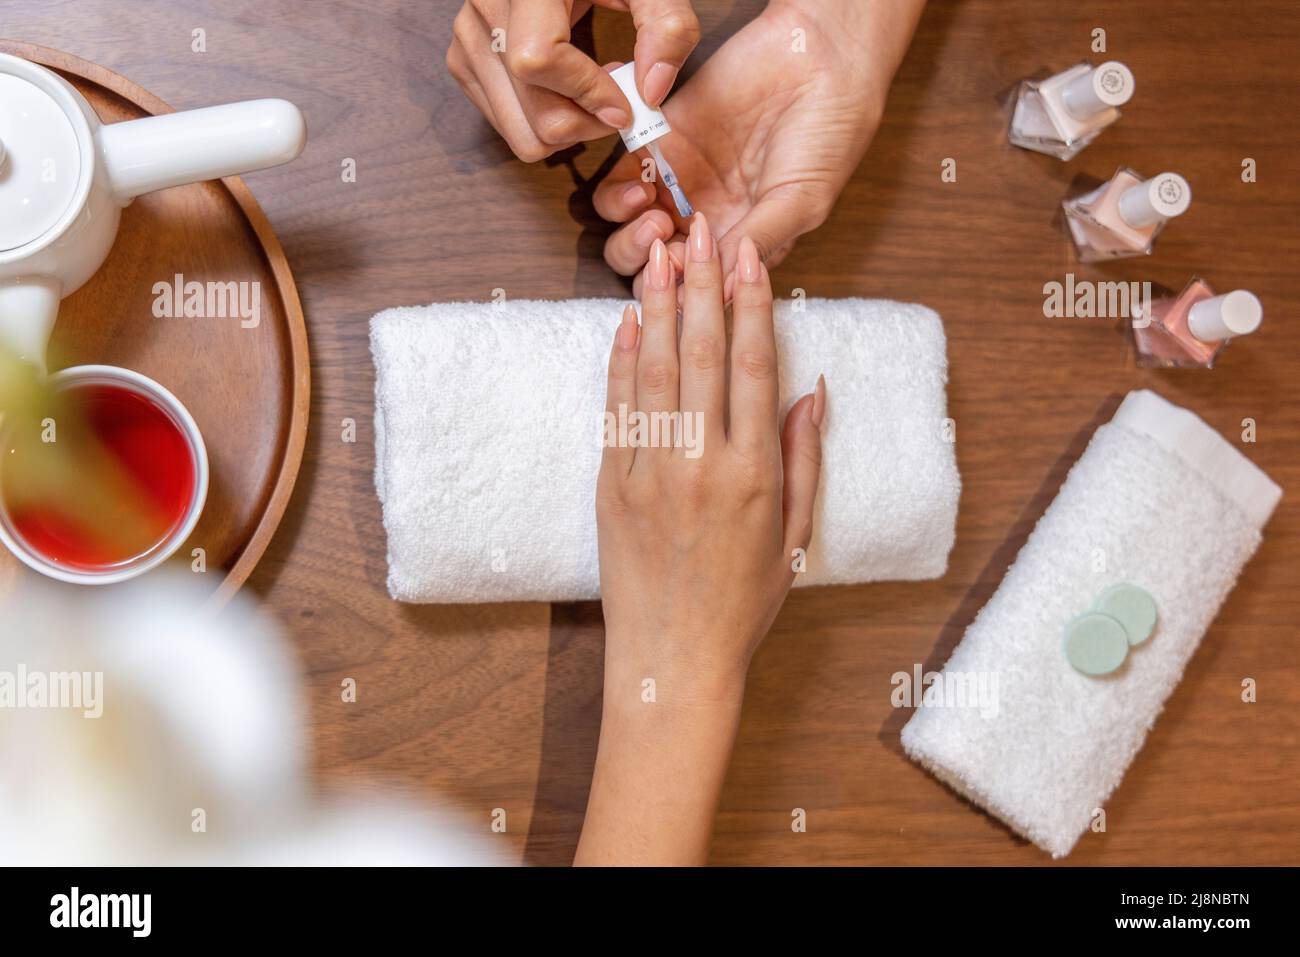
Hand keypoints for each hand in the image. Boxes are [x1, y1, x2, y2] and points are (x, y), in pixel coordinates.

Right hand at [447, 0, 700, 161]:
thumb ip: (667, 27)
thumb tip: (651, 94)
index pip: (539, 60)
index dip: (588, 95)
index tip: (627, 107)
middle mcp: (484, 9)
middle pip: (532, 111)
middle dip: (587, 123)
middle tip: (617, 100)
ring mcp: (468, 39)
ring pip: (519, 131)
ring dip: (567, 127)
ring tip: (591, 89)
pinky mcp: (464, 62)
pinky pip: (506, 125)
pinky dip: (543, 121)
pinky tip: (565, 88)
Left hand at [575, 215, 825, 864]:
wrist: (673, 659)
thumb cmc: (744, 605)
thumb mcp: (795, 537)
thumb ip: (804, 460)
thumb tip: (813, 393)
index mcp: (753, 474)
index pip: (751, 367)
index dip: (750, 304)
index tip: (749, 255)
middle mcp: (700, 463)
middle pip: (699, 354)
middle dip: (702, 284)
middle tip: (700, 227)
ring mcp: (649, 473)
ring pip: (652, 372)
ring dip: (655, 306)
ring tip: (659, 252)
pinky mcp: (611, 486)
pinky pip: (616, 412)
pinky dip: (619, 364)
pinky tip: (625, 323)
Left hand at [595, 0, 924, 295]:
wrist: (817, 57)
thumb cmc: (826, 133)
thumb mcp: (801, 199)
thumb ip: (760, 241)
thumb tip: (724, 292)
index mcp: (744, 245)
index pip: (698, 289)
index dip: (683, 293)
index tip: (687, 273)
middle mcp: (708, 222)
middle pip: (656, 270)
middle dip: (650, 267)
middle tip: (664, 239)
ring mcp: (680, 186)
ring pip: (627, 234)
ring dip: (629, 236)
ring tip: (652, 212)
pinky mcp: (658, 146)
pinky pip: (617, 182)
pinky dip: (615, 194)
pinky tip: (638, 186)